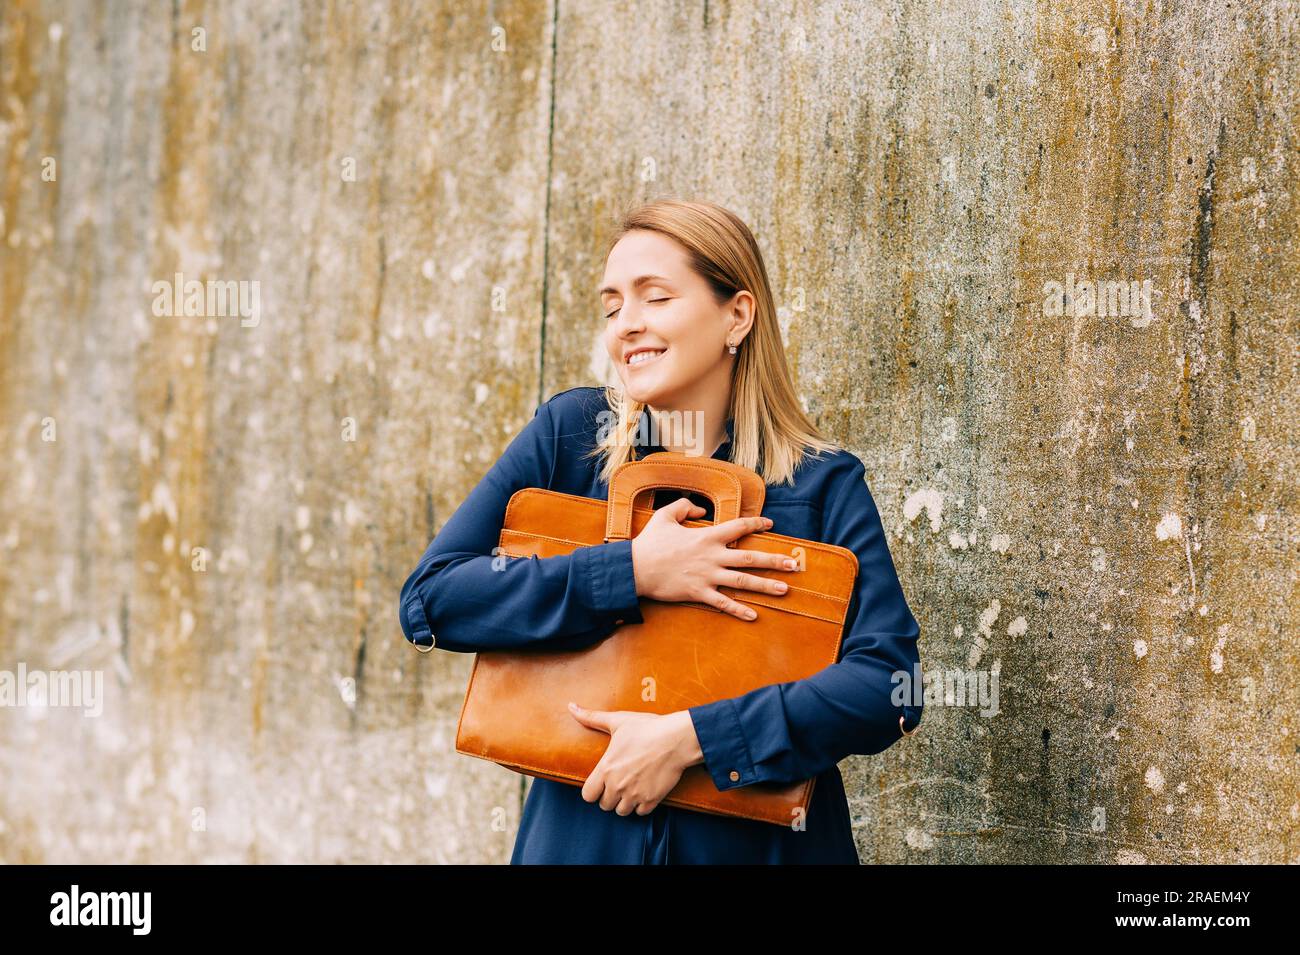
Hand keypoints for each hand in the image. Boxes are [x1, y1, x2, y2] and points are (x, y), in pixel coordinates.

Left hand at [567, 702, 702, 814]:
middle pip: (604, 805)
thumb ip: (591, 717)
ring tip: (631, 788)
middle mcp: (617, 785)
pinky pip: (640, 813)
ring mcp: (635, 794)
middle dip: (609, 796)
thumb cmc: (647, 728)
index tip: (601, 783)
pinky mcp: (652, 799)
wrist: (677, 739)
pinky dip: (641, 805)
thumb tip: (570, 706)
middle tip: (619, 783)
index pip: (587, 795)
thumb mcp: (617, 721)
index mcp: (606, 769)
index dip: (593, 790)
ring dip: (625, 802)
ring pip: (622, 811)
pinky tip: (644, 791)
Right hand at [630, 498, 798, 621]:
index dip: (756, 524)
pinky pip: (723, 603)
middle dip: (774, 561)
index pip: (738, 527)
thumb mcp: (664, 516)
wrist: (634, 568)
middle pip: (750, 558)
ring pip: (743, 582)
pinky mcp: (698, 593)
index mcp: (706, 536)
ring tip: (785, 590)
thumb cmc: (649, 542)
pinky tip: (754, 615)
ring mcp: (707, 576)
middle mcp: (712, 556)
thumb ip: (683, 506)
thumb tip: (700, 507)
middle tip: (794, 564)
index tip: (770, 524)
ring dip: (766, 586)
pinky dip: (739, 610)